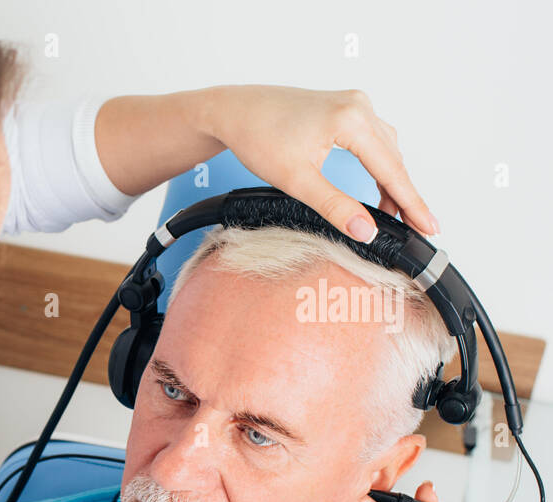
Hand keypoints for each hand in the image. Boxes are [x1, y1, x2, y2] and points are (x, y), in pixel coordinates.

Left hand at [200, 85, 439, 241]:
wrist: (235, 111)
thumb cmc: (258, 138)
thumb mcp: (296, 180)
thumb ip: (334, 206)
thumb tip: (367, 232)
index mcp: (351, 119)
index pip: (391, 170)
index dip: (412, 203)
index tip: (430, 227)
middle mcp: (359, 105)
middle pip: (393, 159)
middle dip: (405, 195)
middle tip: (419, 229)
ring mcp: (354, 103)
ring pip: (386, 149)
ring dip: (392, 181)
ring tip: (397, 214)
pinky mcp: (346, 107)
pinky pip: (374, 139)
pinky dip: (379, 164)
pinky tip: (378, 185)